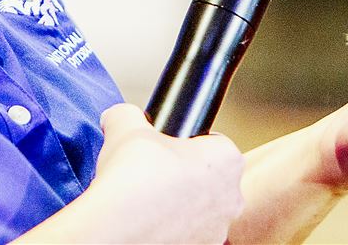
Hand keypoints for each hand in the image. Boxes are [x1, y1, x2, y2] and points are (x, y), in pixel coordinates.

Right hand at [90, 103, 244, 243]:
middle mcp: (232, 197)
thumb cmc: (130, 176)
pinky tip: (150, 221)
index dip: (186, 142)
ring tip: (149, 198)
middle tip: (155, 172)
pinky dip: (174, 227)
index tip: (166, 148)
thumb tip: (120, 116)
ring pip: (202, 209)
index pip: (213, 142)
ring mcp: (218, 230)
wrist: (116, 226)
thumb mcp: (125, 122)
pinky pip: (190, 233)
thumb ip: (128, 113)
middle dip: (187, 174)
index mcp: (226, 159)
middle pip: (211, 177)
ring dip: (182, 203)